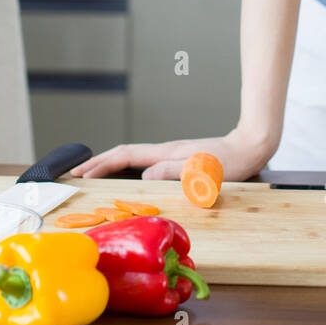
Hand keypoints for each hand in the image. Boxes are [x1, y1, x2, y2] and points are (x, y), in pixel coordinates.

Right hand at [67, 126, 275, 181]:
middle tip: (76, 173)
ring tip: (94, 175)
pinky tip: (128, 177)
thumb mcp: (201, 170)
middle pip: (123, 154)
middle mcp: (164, 152)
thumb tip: (144, 177)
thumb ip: (173, 172)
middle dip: (98, 163)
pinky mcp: (178, 160)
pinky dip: (127, 168)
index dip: (101, 164)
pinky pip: (144, 163)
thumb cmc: (230, 161)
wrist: (249, 147)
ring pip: (132, 158)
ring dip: (110, 165)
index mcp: (166, 154)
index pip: (125, 156)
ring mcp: (170, 154)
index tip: (81, 172)